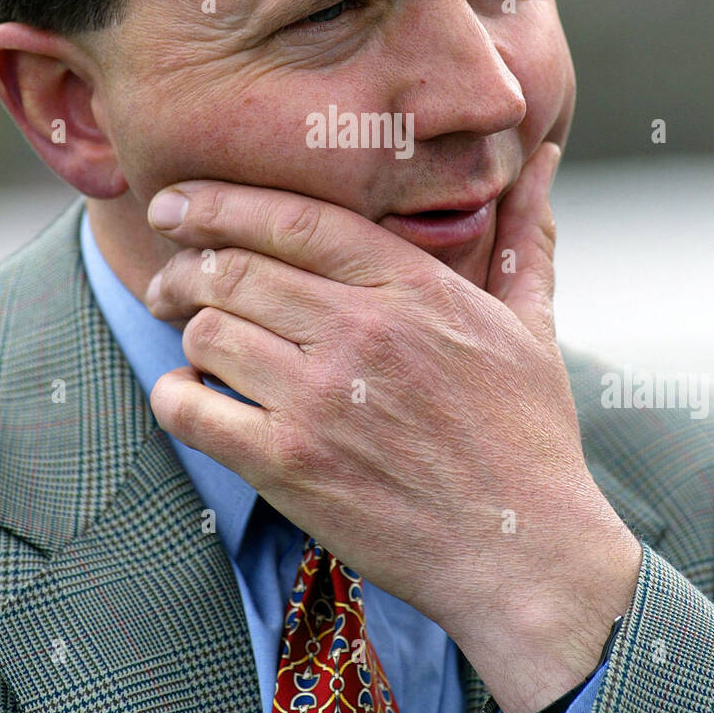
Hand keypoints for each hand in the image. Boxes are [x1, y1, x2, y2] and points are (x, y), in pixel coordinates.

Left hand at [145, 144, 641, 712]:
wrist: (523, 551)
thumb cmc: (528, 436)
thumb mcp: (533, 324)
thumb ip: (524, 236)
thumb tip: (542, 161)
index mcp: (413, 287)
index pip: (294, 217)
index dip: (220, 202)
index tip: (177, 202)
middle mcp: (360, 332)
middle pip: (234, 268)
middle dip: (185, 266)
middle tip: (171, 279)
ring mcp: (320, 400)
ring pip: (208, 332)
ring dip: (188, 331)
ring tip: (194, 341)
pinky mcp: (289, 466)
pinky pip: (193, 410)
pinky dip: (175, 396)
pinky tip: (190, 394)